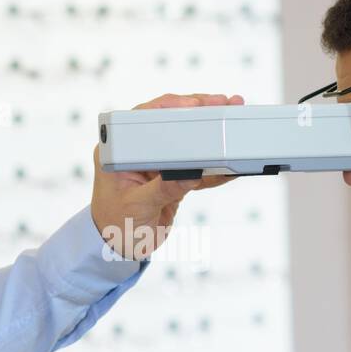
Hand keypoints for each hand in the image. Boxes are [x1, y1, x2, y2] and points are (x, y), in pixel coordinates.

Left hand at [90, 92, 243, 259]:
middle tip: (225, 103)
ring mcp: (157, 164)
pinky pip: (197, 168)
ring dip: (213, 135)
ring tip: (235, 120)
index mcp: (117, 151)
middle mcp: (137, 151)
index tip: (194, 103)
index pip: (144, 117)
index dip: (171, 106)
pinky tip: (234, 163)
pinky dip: (216, 167)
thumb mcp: (137, 206)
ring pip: (188, 142)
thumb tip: (191, 174)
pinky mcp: (172, 178)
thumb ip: (163, 189)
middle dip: (200, 113)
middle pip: (172, 123)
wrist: (118, 248)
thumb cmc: (115, 225)